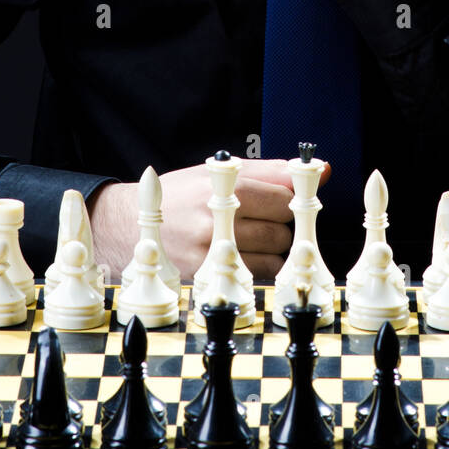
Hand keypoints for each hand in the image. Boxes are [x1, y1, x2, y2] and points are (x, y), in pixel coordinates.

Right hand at [88, 158, 329, 282]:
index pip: (283, 199)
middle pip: (282, 231)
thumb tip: (323, 168)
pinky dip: (255, 272)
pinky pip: (254, 279)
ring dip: (269, 252)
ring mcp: (208, 254)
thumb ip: (273, 171)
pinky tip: (237, 259)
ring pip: (273, 259)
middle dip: (278, 228)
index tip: (274, 203)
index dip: (285, 202)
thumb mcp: (217, 173)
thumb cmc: (179, 197)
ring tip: (243, 240)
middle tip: (256, 222)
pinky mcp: (205, 280)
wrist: (126, 228)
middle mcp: (214, 222)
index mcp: (219, 188)